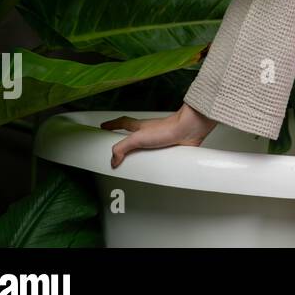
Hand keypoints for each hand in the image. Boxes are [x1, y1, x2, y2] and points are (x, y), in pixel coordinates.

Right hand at [102, 104, 217, 167]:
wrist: (190, 129)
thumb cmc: (168, 127)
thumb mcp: (138, 138)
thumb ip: (122, 148)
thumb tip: (114, 160)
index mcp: (140, 127)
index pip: (123, 123)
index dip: (112, 124)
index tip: (104, 126)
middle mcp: (150, 133)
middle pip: (135, 137)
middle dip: (127, 143)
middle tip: (119, 152)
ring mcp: (161, 141)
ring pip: (148, 148)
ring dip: (143, 156)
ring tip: (136, 168)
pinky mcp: (171, 149)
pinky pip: (161, 158)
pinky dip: (158, 164)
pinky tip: (157, 171)